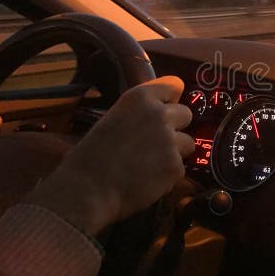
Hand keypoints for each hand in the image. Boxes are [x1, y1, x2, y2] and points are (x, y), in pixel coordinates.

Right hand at [26, 76, 194, 235]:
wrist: (87, 189)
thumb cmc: (90, 156)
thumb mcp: (112, 119)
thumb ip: (139, 113)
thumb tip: (157, 114)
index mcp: (140, 97)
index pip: (174, 85)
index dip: (170, 99)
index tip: (166, 108)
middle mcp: (159, 114)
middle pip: (186, 114)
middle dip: (176, 127)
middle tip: (156, 142)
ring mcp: (170, 140)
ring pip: (187, 143)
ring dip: (174, 152)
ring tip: (150, 165)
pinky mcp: (175, 166)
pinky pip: (180, 168)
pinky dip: (168, 176)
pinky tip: (147, 181)